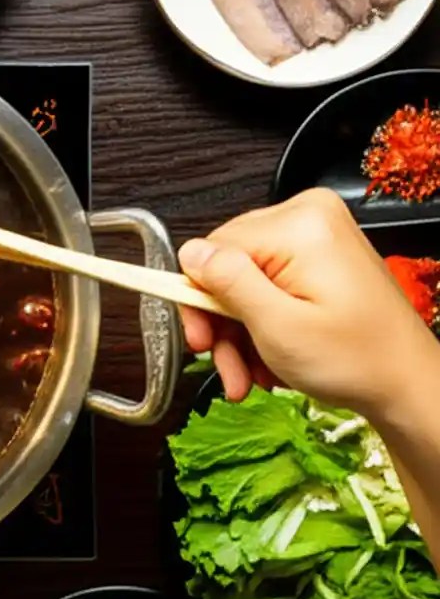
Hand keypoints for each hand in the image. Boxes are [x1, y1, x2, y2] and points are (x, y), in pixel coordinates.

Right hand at [177, 188, 438, 417]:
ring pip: (242, 280)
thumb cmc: (357, 359)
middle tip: (227, 368)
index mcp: (300, 225)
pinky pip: (266, 283)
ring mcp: (314, 235)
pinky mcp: (317, 254)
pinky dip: (260, 324)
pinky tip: (267, 358)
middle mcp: (307, 217)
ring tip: (249, 375)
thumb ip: (229, 283)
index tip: (202, 343)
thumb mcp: (279, 327)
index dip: (199, 299)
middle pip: (227, 265)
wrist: (408, 382)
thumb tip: (189, 253)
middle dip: (221, 324)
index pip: (214, 249)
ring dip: (238, 333)